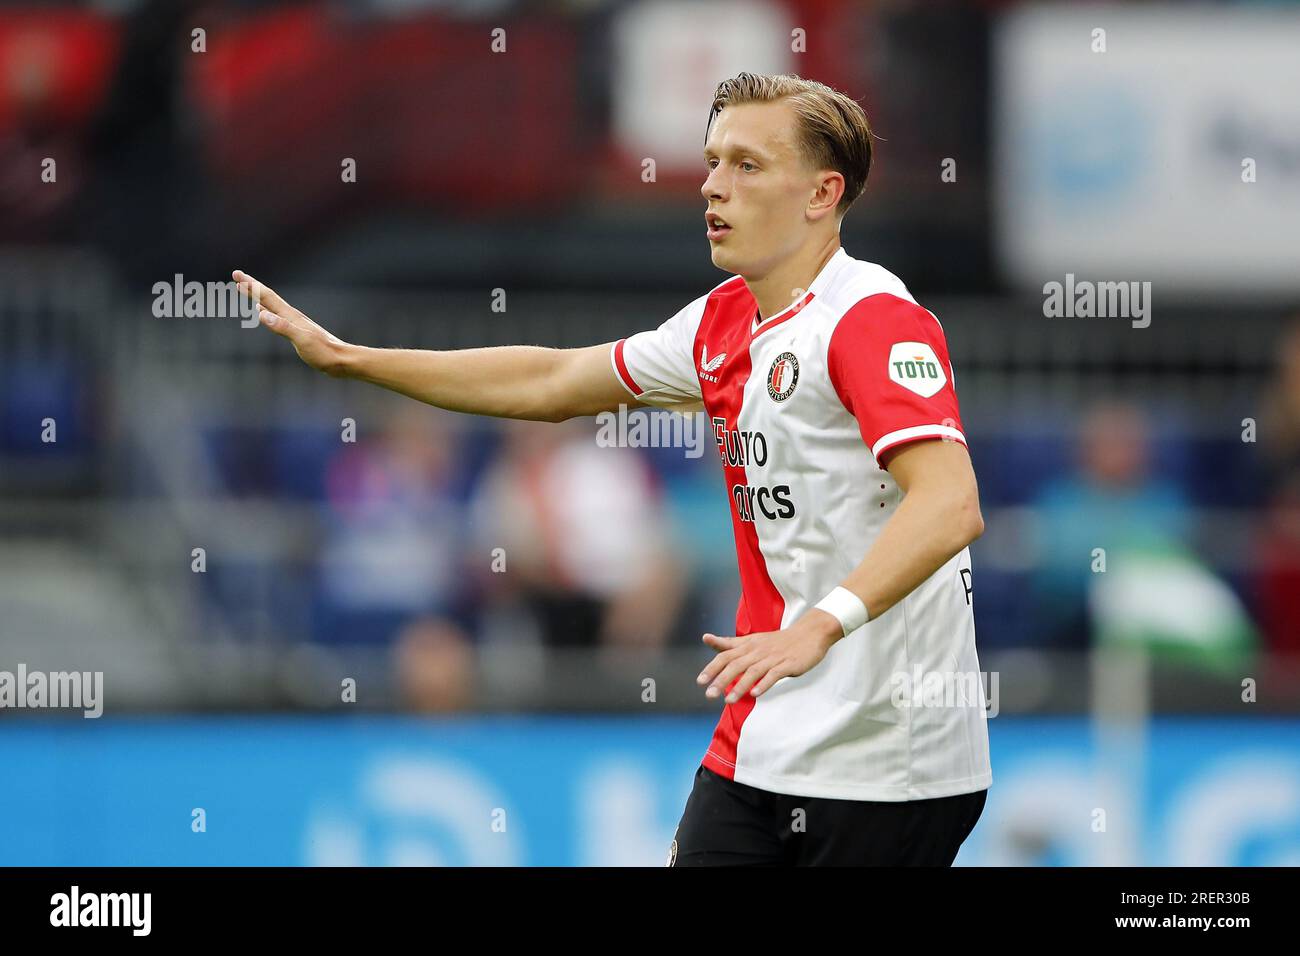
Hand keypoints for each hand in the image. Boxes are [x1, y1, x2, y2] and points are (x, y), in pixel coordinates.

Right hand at [233, 269, 351, 375]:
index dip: (251, 286)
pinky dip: (267, 312)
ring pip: (272, 306)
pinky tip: (264, 313)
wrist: (343, 361)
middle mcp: (292, 317)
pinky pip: (277, 317)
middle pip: (268, 298)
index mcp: (291, 317)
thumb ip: (283, 328)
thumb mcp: (302, 341)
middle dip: (251, 287)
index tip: (236, 275)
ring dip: (257, 297)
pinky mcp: (298, 333)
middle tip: (236, 276)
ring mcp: (295, 324)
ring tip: (247, 291)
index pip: (267, 297)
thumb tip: (260, 314)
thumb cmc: (324, 353)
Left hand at [696, 610, 842, 703]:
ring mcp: (774, 657)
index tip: (700, 681)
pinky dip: (764, 684)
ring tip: (728, 700)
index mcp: (748, 645)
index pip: (726, 655)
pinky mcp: (788, 664)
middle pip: (736, 664)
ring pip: (753, 671)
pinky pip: (774, 674)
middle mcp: (758, 650)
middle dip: (722, 680)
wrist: (810, 633)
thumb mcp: (752, 640)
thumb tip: (706, 638)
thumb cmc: (778, 641)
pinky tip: (755, 694)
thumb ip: (729, 643)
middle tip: (709, 695)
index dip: (712, 668)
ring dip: (740, 686)